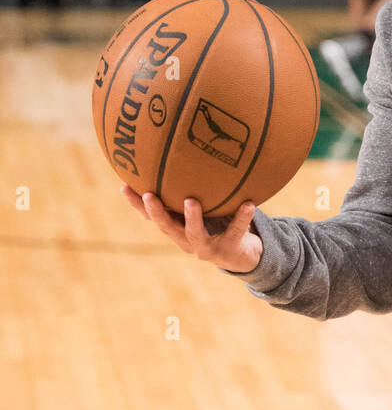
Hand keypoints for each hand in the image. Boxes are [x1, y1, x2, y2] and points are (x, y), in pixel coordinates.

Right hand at [120, 186, 262, 273]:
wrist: (242, 256)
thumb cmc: (217, 224)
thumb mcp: (200, 209)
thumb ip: (189, 191)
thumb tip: (180, 153)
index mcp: (177, 229)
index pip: (151, 216)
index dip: (136, 204)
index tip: (124, 186)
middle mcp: (187, 240)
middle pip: (167, 227)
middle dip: (157, 212)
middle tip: (150, 195)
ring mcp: (207, 247)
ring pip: (196, 234)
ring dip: (192, 218)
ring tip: (191, 201)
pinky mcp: (229, 248)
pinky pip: (236, 230)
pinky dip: (242, 217)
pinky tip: (249, 203)